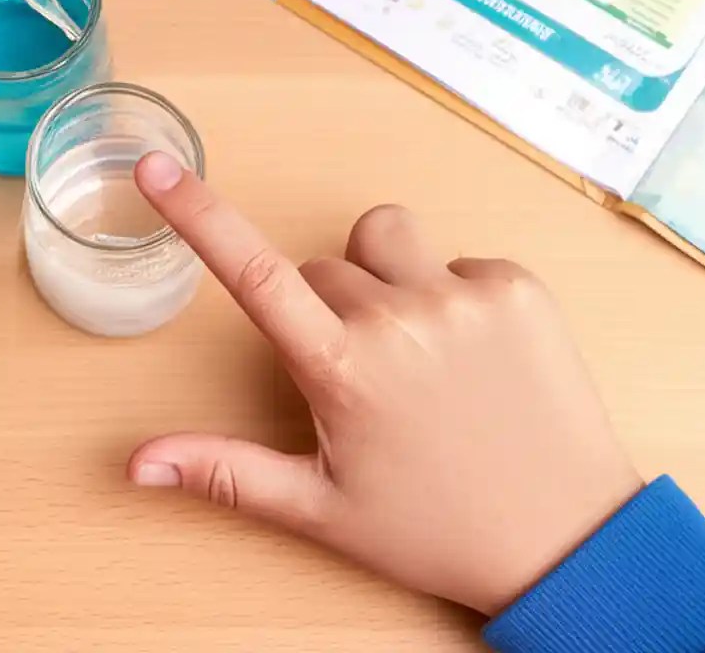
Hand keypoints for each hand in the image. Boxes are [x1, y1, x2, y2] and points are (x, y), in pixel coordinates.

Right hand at [126, 152, 642, 615]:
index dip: (199, 215)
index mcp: (342, 369)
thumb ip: (225, 473)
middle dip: (323, 309)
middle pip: (321, 269)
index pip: (253, 273)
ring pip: (385, 240)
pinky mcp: (518, 284)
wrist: (565, 536)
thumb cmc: (436, 528)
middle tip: (362, 378)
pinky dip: (449, 292)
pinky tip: (471, 356)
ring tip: (412, 347)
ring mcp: (464, 293)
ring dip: (382, 276)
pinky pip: (454, 257)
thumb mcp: (321, 508)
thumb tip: (139, 464)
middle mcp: (400, 317)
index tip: (158, 168)